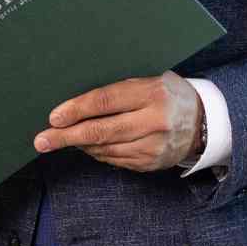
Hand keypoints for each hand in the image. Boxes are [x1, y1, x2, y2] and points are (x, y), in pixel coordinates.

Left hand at [33, 71, 204, 171]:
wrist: (204, 122)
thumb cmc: (168, 94)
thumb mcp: (149, 81)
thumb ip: (118, 91)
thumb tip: (77, 104)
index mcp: (151, 94)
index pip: (105, 102)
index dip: (76, 110)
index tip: (54, 117)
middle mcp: (153, 122)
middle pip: (100, 131)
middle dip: (66, 136)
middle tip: (42, 140)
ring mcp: (152, 147)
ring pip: (104, 149)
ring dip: (79, 144)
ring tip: (60, 139)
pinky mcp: (150, 164)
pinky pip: (114, 160)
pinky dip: (97, 152)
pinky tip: (86, 145)